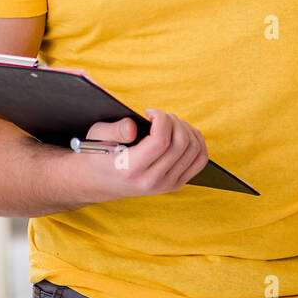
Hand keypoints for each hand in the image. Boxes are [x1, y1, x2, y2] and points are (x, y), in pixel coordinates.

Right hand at [78, 108, 208, 199]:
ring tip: (169, 123)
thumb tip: (133, 127)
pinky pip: (200, 159)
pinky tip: (183, 132)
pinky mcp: (176, 184)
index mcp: (131, 170)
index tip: (149, 112)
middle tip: (159, 117)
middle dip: (173, 121)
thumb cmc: (99, 153)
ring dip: (186, 129)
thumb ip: (114, 129)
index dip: (161, 119)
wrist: (99, 181)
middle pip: (181, 143)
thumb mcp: (97, 136)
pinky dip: (197, 141)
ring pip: (194, 149)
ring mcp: (166, 185)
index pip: (161, 141)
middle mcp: (152, 181)